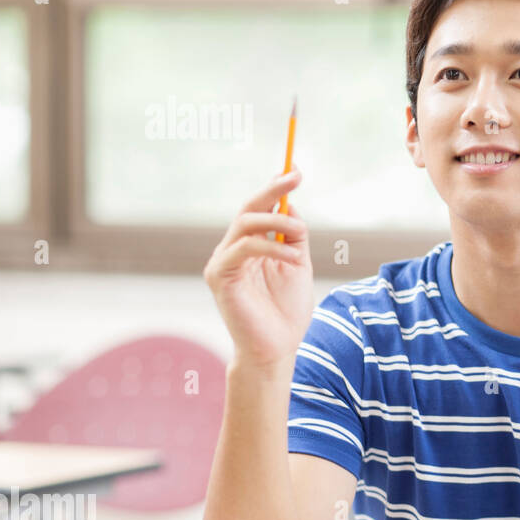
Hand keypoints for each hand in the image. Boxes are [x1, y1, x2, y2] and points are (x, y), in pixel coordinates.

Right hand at [203, 168, 312, 369]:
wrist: (276, 348)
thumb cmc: (287, 311)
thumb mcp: (297, 265)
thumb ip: (293, 237)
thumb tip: (291, 204)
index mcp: (251, 246)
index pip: (259, 209)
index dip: (275, 189)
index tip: (295, 171)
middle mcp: (233, 249)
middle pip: (248, 208)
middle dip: (272, 189)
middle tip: (295, 176)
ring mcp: (223, 261)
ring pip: (245, 223)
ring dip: (277, 222)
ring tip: (300, 234)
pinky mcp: (219, 276)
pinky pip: (243, 247)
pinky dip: (271, 247)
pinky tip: (292, 257)